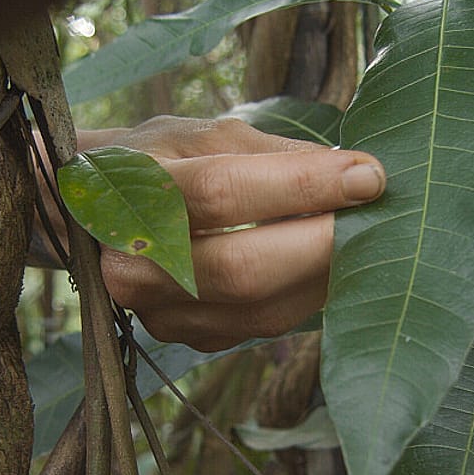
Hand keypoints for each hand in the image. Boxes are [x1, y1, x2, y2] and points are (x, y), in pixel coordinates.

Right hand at [86, 116, 384, 351]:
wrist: (88, 219)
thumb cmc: (153, 162)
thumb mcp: (199, 135)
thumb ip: (272, 154)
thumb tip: (354, 172)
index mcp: (131, 192)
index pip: (224, 193)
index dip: (303, 186)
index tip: (370, 174)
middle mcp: (132, 264)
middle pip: (243, 268)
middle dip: (325, 244)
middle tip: (385, 217)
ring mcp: (156, 312)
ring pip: (260, 309)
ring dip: (326, 276)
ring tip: (371, 238)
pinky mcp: (186, 339)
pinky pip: (263, 327)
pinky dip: (308, 297)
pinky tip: (333, 267)